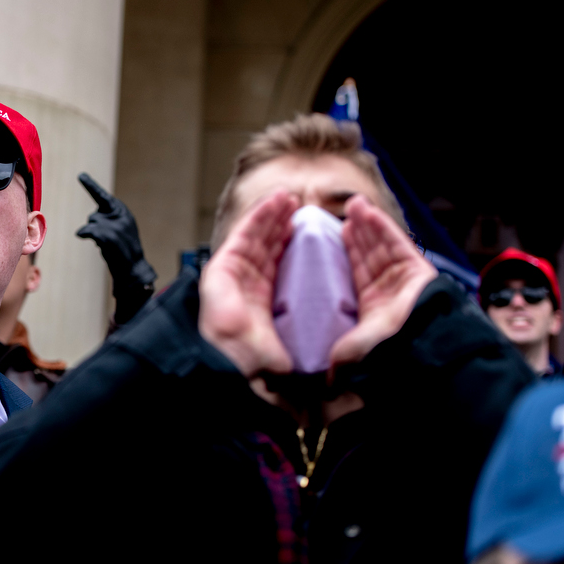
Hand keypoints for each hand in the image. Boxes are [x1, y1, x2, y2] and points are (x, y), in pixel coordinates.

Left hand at [76, 172, 155, 321]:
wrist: (133, 270)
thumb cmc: (123, 252)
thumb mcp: (119, 231)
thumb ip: (108, 221)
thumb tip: (92, 220)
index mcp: (124, 213)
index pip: (104, 197)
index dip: (91, 186)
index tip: (80, 175)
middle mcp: (121, 216)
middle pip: (94, 216)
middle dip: (95, 228)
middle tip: (106, 241)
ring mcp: (116, 226)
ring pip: (91, 224)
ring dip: (93, 236)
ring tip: (106, 246)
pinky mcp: (109, 236)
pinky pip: (88, 230)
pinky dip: (84, 234)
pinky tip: (84, 237)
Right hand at [198, 191, 298, 376]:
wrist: (231, 365)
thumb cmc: (257, 364)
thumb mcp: (294, 349)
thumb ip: (310, 346)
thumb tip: (342, 366)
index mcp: (258, 303)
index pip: (274, 267)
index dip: (287, 246)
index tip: (303, 230)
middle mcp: (243, 286)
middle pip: (263, 247)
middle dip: (279, 224)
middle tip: (297, 205)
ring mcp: (230, 275)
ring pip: (254, 236)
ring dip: (270, 214)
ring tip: (288, 196)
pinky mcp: (221, 267)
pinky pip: (243, 234)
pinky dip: (258, 216)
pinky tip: (273, 202)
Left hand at [329, 195, 435, 370]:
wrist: (413, 349)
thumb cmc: (383, 353)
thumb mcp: (350, 353)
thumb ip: (337, 358)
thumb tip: (322, 381)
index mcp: (376, 311)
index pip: (360, 275)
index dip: (351, 255)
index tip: (340, 236)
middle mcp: (392, 293)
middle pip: (372, 256)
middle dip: (360, 234)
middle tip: (346, 214)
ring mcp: (406, 281)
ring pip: (383, 246)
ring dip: (369, 225)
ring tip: (354, 205)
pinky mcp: (418, 270)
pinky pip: (397, 243)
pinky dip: (382, 227)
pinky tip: (368, 213)